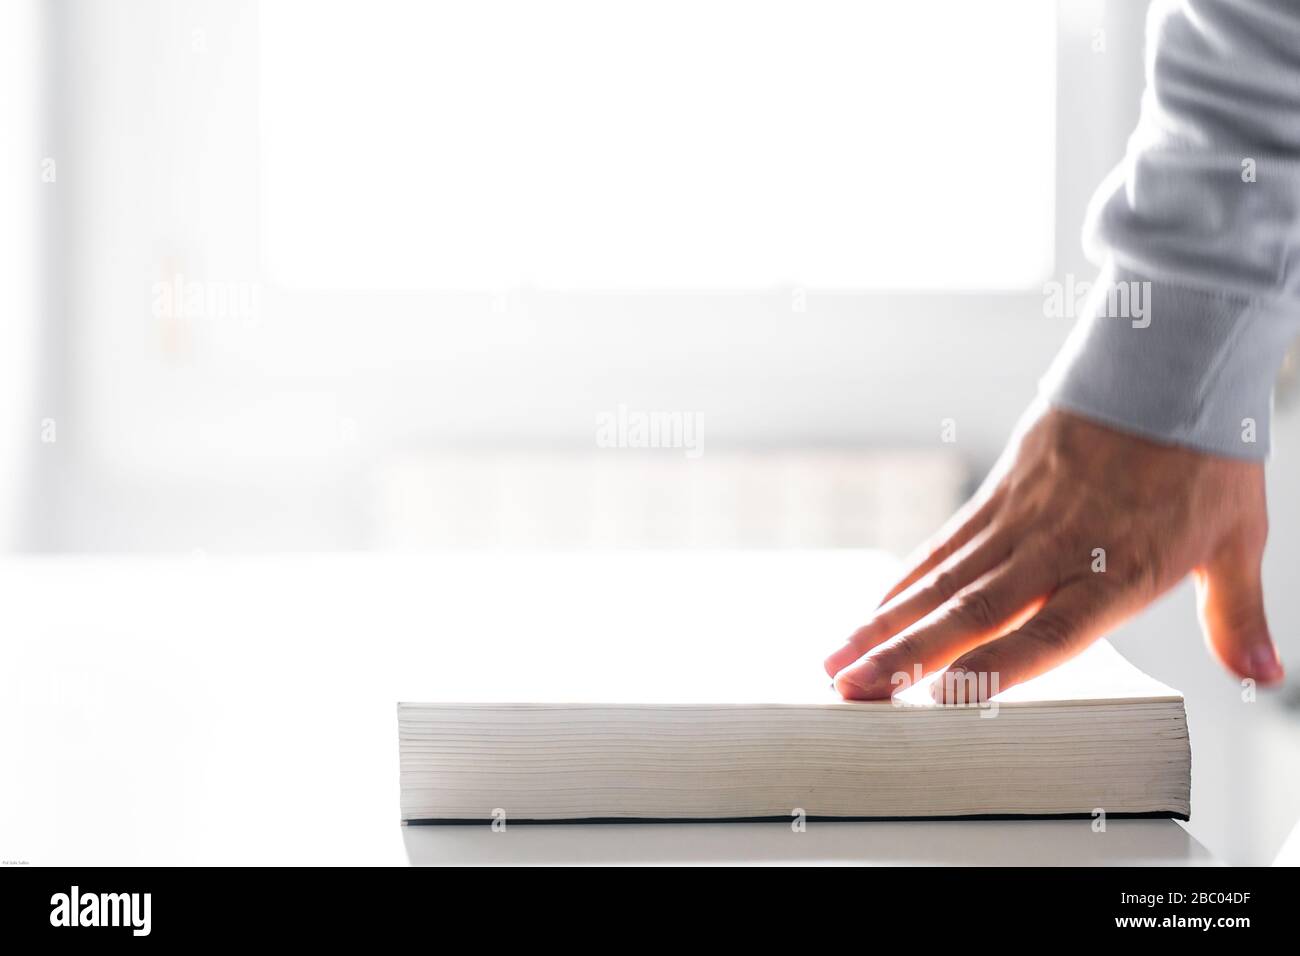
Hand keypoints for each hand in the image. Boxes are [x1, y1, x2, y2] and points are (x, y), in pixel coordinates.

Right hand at [824, 406, 1284, 701]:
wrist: (1166, 368)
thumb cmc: (1205, 458)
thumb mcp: (1238, 540)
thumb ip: (1239, 613)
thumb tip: (1263, 672)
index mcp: (1117, 571)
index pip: (1048, 632)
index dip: (995, 667)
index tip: (940, 698)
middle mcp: (1056, 550)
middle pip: (970, 610)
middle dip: (906, 655)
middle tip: (851, 691)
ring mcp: (1019, 520)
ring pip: (941, 580)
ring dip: (885, 623)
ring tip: (838, 660)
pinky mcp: (1000, 494)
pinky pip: (945, 545)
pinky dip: (906, 580)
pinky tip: (874, 609)